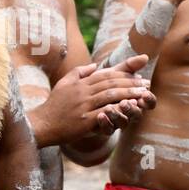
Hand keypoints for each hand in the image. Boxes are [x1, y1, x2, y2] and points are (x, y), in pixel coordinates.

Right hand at [38, 59, 152, 142]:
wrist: (41, 124)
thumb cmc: (53, 105)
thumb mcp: (63, 84)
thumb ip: (79, 72)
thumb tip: (94, 65)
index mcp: (79, 83)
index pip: (105, 74)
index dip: (123, 74)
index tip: (138, 76)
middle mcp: (82, 92)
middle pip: (110, 83)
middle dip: (130, 83)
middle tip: (146, 85)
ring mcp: (83, 106)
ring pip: (110, 96)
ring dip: (129, 94)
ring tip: (143, 95)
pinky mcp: (83, 120)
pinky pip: (104, 112)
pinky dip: (118, 109)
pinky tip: (129, 109)